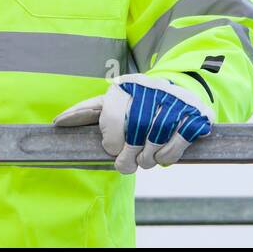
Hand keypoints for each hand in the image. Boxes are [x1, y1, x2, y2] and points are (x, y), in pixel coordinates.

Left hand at [52, 73, 214, 173]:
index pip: (113, 119)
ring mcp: (175, 99)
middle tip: (127, 165)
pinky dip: (168, 155)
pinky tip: (162, 155)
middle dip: (129, 157)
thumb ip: (87, 112)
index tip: (113, 149)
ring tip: (145, 160)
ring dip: (148, 158)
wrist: (178, 90)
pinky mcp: (194, 112)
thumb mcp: (111, 102)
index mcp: (126, 86)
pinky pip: (178, 141)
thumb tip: (58, 122)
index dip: (112, 142)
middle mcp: (151, 88)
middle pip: (135, 132)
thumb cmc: (136, 104)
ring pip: (156, 139)